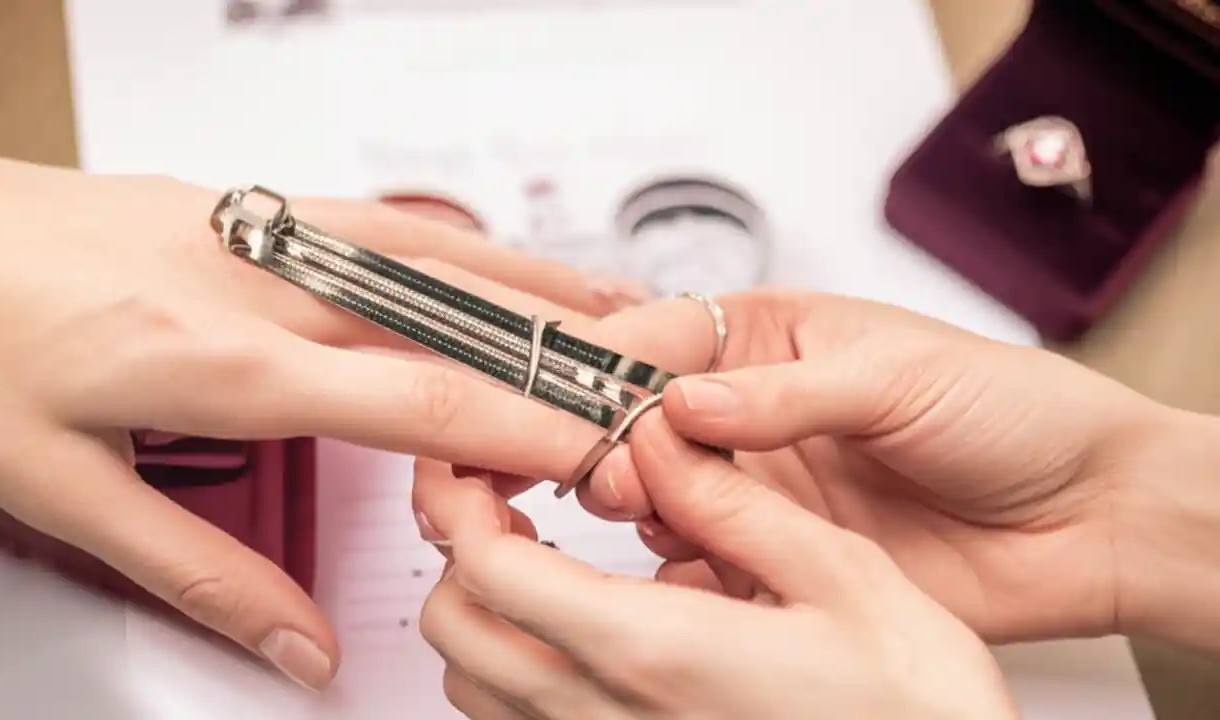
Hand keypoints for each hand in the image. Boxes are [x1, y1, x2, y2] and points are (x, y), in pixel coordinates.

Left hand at [0, 149, 642, 688]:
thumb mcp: (60, 489)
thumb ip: (196, 575)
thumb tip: (293, 647)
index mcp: (218, 360)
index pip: (419, 397)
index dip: (525, 426)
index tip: (600, 447)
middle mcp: (256, 280)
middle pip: (451, 318)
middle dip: (564, 352)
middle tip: (649, 377)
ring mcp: (256, 228)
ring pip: (430, 254)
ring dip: (531, 283)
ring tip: (612, 308)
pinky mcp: (243, 204)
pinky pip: (378, 220)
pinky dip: (456, 243)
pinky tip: (489, 257)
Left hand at [412, 417, 1018, 719]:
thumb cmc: (919, 712)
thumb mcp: (845, 578)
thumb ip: (732, 505)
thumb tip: (662, 437)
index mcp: (652, 650)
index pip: (486, 567)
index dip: (453, 499)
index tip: (463, 457)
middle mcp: (609, 719)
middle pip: (455, 630)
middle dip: (457, 552)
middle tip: (500, 497)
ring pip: (477, 688)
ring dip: (484, 612)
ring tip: (540, 554)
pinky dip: (517, 670)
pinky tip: (583, 630)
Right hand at [587, 290, 1219, 650]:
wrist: (1091, 515)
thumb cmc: (1013, 412)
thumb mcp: (898, 377)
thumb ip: (788, 394)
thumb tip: (687, 401)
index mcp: (776, 341)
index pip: (664, 340)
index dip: (607, 365)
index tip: (565, 396)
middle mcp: (757, 414)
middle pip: (645, 421)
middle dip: (613, 440)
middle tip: (612, 468)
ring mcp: (767, 488)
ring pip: (664, 493)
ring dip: (641, 501)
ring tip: (649, 507)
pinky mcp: (785, 556)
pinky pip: (706, 563)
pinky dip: (682, 568)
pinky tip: (685, 562)